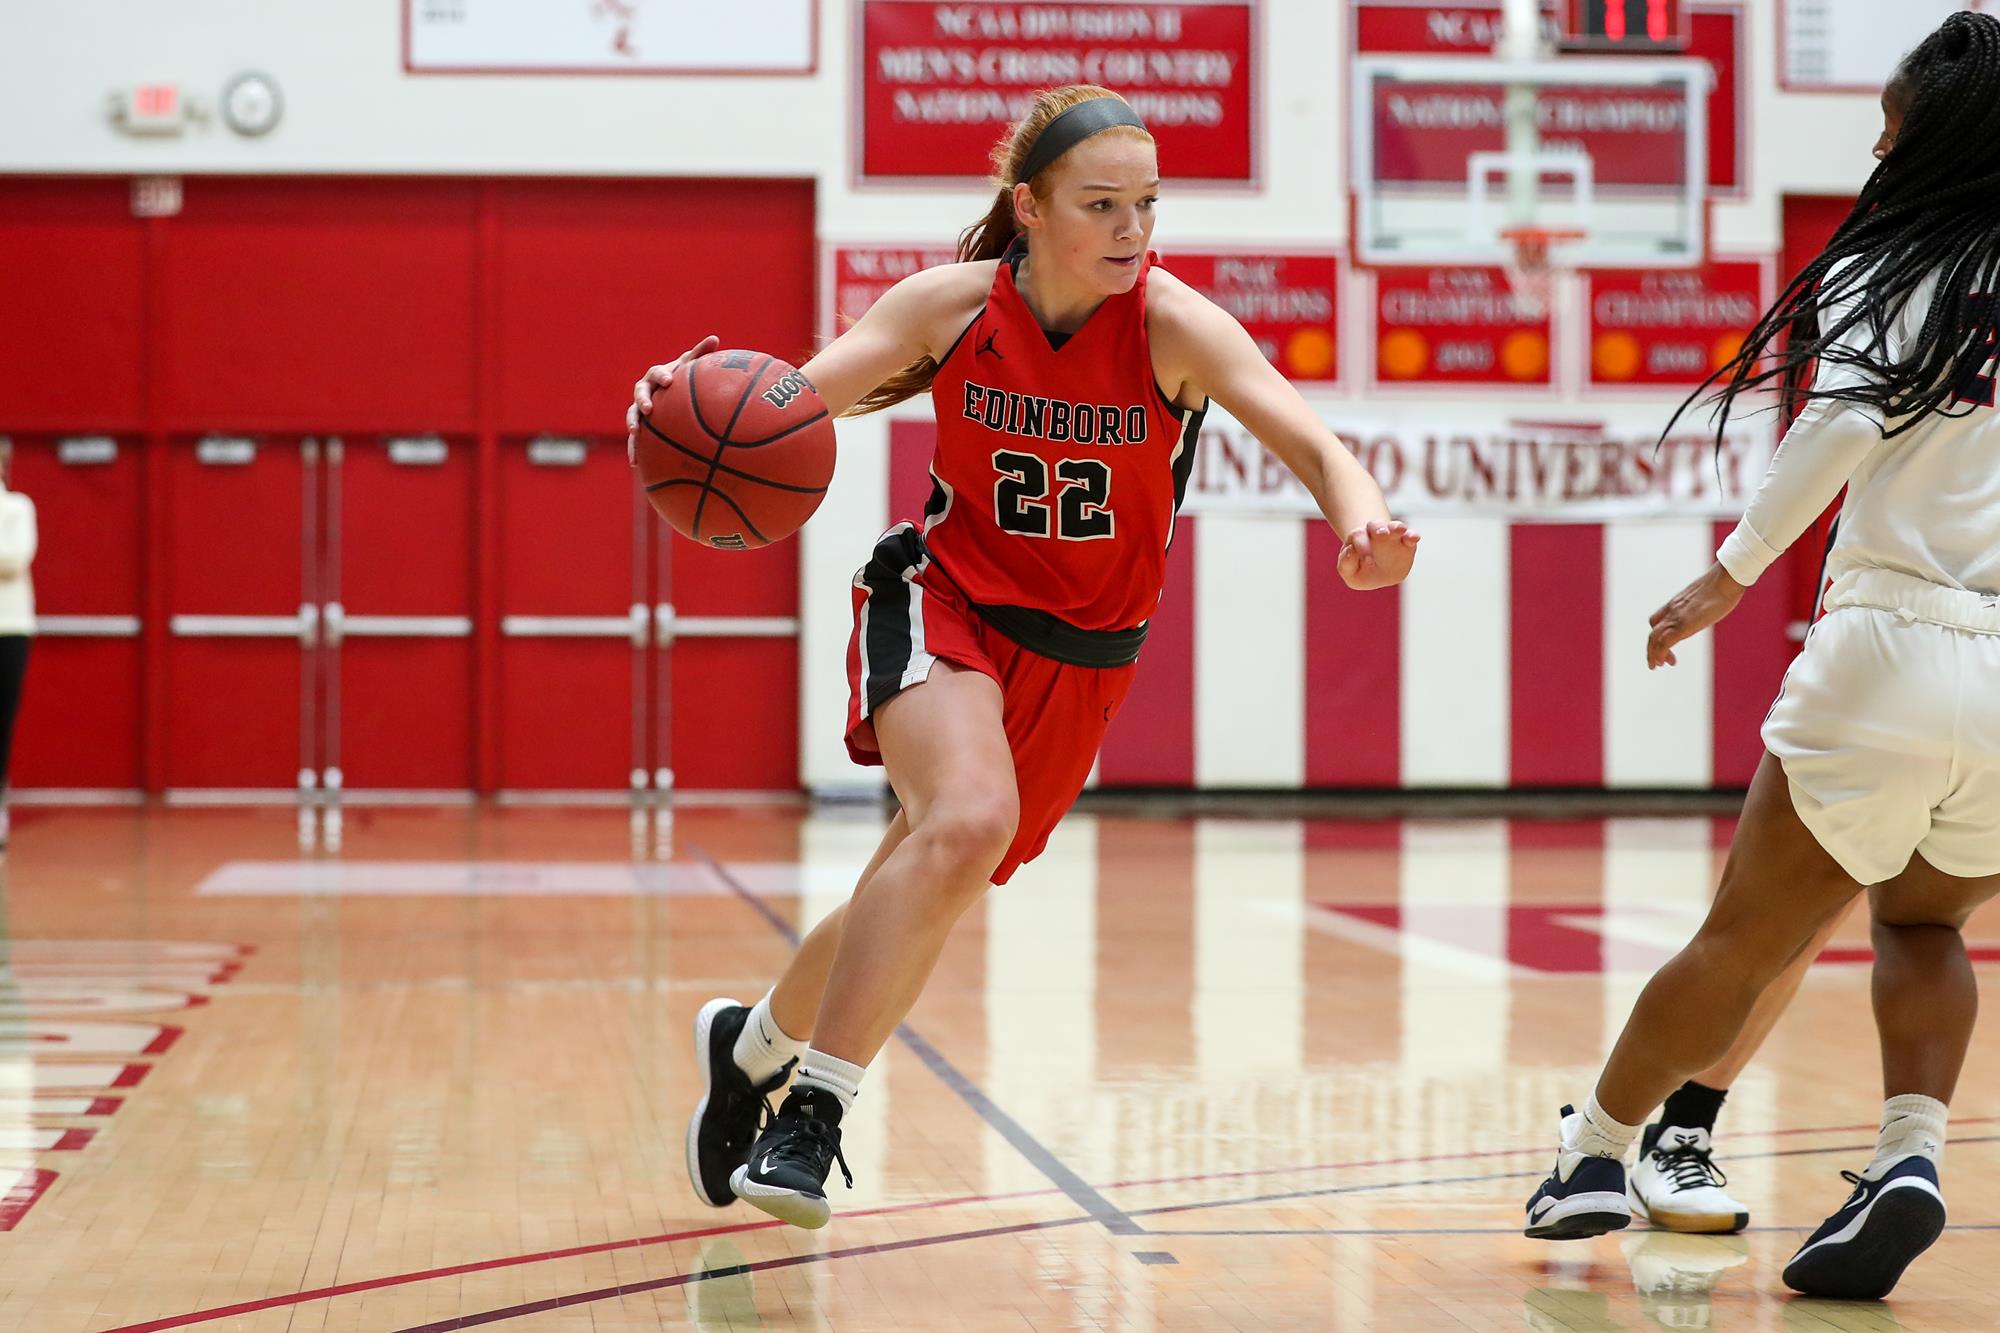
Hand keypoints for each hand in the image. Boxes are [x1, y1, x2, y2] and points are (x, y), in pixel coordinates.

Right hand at [626, 334, 719, 464]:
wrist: (669, 392)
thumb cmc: (683, 378)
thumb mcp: (691, 366)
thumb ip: (701, 353)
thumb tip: (715, 338)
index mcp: (657, 375)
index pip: (657, 373)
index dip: (662, 376)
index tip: (669, 381)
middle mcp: (645, 390)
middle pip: (640, 392)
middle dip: (643, 400)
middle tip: (648, 408)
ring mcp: (639, 408)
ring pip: (632, 415)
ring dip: (632, 422)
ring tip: (635, 432)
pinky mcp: (639, 426)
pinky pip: (635, 438)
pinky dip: (634, 449)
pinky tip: (635, 463)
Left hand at [1337, 520, 1419, 589]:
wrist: (1379, 573)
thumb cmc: (1360, 571)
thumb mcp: (1348, 571)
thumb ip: (1346, 563)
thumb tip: (1351, 552)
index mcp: (1359, 538)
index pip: (1358, 536)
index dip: (1362, 546)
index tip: (1367, 560)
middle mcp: (1376, 533)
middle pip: (1375, 525)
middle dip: (1378, 529)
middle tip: (1381, 534)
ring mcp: (1393, 537)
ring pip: (1394, 527)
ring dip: (1396, 527)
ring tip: (1399, 529)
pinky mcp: (1407, 545)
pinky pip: (1410, 537)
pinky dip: (1412, 536)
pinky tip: (1414, 537)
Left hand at [1647, 563, 1745, 668]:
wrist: (1725, 580)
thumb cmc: (1723, 584)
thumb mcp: (1707, 594)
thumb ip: (1702, 602)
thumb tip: (1715, 602)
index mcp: (1676, 603)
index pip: (1657, 620)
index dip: (1657, 635)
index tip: (1665, 646)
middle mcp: (1672, 610)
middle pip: (1653, 632)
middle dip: (1652, 648)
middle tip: (1657, 662)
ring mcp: (1676, 617)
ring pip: (1655, 639)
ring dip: (1653, 654)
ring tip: (1657, 665)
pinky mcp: (1683, 625)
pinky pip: (1664, 642)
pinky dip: (1660, 654)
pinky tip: (1664, 662)